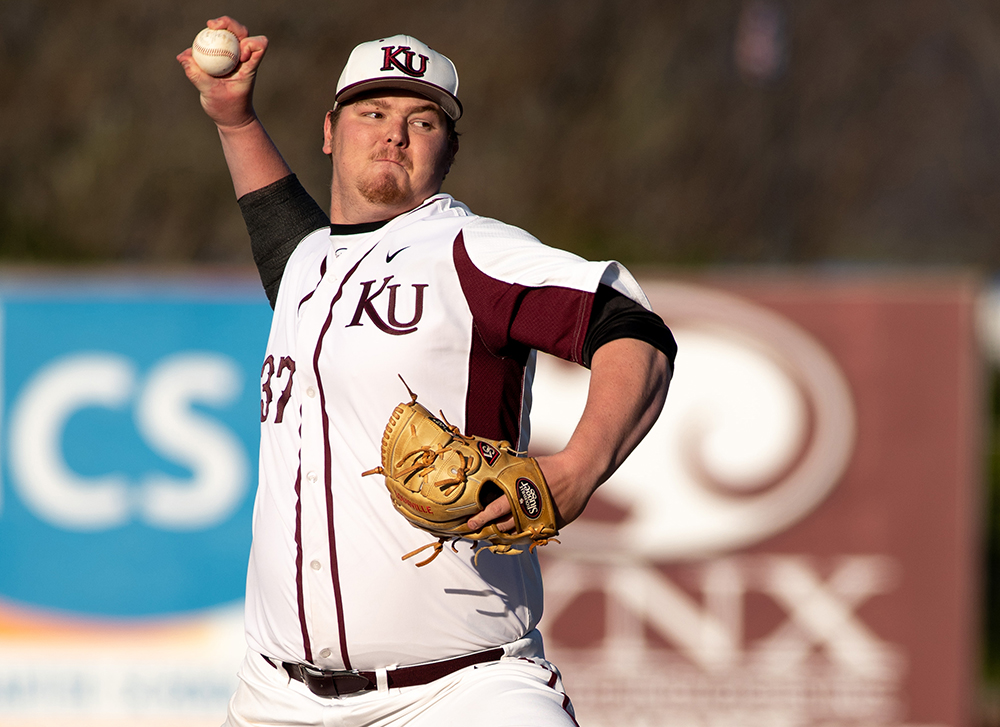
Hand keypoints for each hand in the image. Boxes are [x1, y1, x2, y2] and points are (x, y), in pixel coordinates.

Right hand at [177, 17, 267, 129]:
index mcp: (249, 67)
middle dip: (228, 23)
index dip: (250, 44)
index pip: (258, 46)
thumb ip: (198, 76)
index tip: (240, 56)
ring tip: (197, 40)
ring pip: (226, 35)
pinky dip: (199, 47)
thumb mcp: (212, 94)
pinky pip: (210, 46)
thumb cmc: (228, 110)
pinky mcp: (220, 60)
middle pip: (240, 32)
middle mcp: (242, 59)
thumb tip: (183, 57)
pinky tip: (186, 56)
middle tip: (211, 26)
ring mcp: (231, 58)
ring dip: (213, 31)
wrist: (230, 118)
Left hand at [466, 450, 598, 532]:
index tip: (470, 525)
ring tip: (495, 532)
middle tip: (479, 530)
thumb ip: (510, 478)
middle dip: (489, 529)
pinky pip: (533, 534)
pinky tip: (517, 530)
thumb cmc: (551, 467)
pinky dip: (523, 533)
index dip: (481, 519)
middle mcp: (529, 511)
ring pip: (517, 534)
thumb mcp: (526, 468)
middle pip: (503, 527)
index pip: (494, 511)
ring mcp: (541, 521)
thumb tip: (490, 478)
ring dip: (505, 534)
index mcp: (520, 495)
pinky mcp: (552, 526)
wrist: (579, 472)